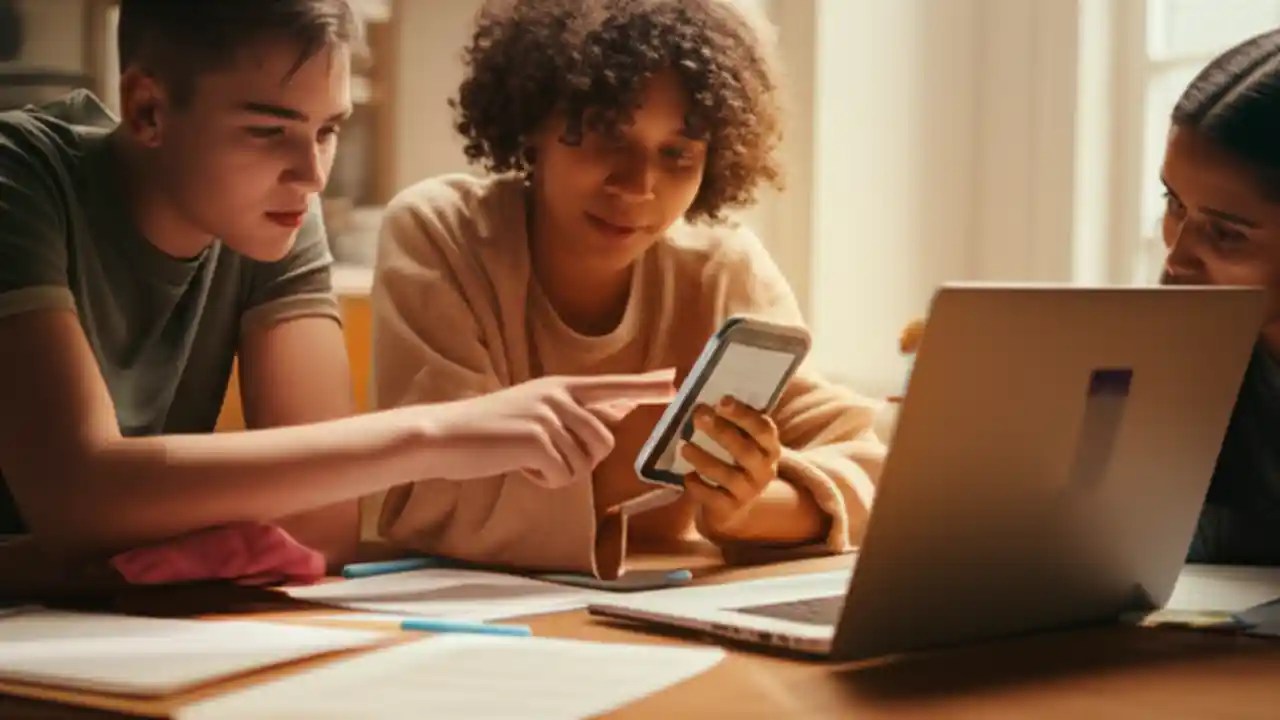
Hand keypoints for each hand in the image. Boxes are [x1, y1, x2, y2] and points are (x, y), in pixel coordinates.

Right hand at [422, 369, 675, 487]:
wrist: (444, 436)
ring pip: (584, 463)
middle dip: (581, 460)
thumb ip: (577, 413)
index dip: (645, 387)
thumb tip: (618, 412)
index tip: (674, 382)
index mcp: (560, 386)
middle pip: (605, 441)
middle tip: (543, 457)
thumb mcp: (536, 411)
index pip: (612, 385)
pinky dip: (542, 481)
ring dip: (559, 471)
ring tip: (526, 457)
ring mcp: (549, 416)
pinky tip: (517, 466)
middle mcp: (559, 396)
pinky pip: (562, 476)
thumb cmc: (489, 429)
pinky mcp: (538, 440)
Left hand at [681, 396, 782, 537]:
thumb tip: (697, 390)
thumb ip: (728, 420)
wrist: (734, 507)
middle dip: (721, 431)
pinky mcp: (730, 509)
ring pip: (727, 475)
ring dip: (704, 458)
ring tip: (684, 446)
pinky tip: (687, 477)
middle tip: (698, 416)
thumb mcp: (739, 441)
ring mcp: (748, 491)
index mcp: (769, 447)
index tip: (722, 400)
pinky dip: (698, 486)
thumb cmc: (733, 462)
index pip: (764, 429)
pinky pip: (713, 497)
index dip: (744, 415)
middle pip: (745, 450)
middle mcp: (764, 470)